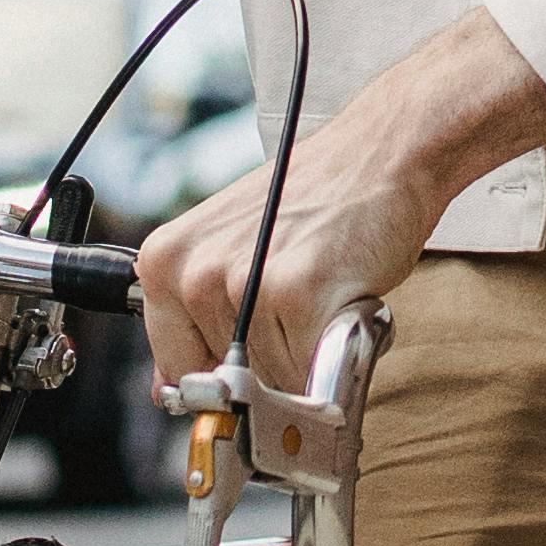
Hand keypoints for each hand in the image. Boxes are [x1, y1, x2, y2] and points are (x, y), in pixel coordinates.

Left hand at [134, 4, 545, 394]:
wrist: (381, 153)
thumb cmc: (314, 199)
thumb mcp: (231, 249)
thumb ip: (194, 318)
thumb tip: (168, 391)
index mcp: (165, 261)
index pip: (179, 371)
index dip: (228, 369)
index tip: (257, 342)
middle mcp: (193, 271)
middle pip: (231, 380)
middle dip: (272, 357)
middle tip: (298, 295)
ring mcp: (243, 283)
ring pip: (273, 379)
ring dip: (306, 352)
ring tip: (321, 289)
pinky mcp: (298, 294)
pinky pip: (313, 371)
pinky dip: (337, 350)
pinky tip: (343, 296)